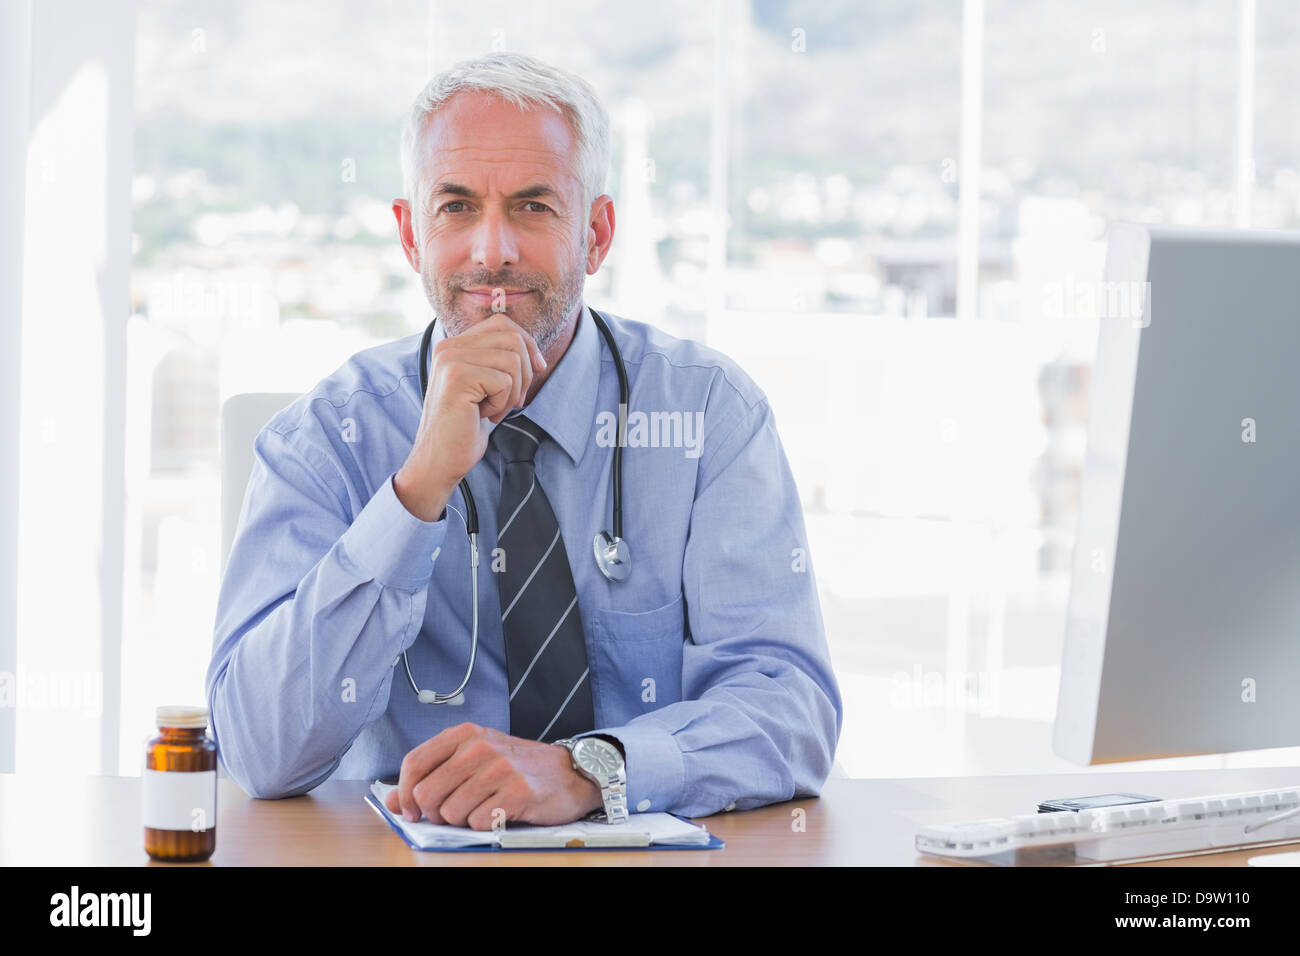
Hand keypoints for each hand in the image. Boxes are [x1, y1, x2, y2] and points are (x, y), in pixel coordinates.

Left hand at [383, 722, 602, 829]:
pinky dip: (483, 824)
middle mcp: (479, 747)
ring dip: (461, 820)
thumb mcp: (474, 759)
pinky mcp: (517, 792)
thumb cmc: (518, 766)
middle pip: (427, 793)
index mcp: (465, 734)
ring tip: (481, 809)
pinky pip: (477, 822)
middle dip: (434, 812)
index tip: (409, 809)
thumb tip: (393, 802)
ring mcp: (499, 769)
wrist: (570, 771)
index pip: (415, 763)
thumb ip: (433, 775)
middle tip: (452, 813)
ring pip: (451, 812)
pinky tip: (498, 812)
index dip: (405, 792)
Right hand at [394, 312, 548, 520]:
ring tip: (493, 410)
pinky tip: (484, 415)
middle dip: (525, 373)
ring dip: (513, 391)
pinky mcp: (457, 377)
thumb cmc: (465, 427)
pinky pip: (504, 381)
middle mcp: (448, 347)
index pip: (502, 323)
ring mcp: (450, 360)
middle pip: (513, 339)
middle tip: (512, 400)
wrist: (440, 460)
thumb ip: (498, 361)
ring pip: (513, 360)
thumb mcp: (485, 387)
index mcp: (454, 345)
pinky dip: (503, 403)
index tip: (536, 369)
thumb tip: (532, 349)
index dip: (527, 343)